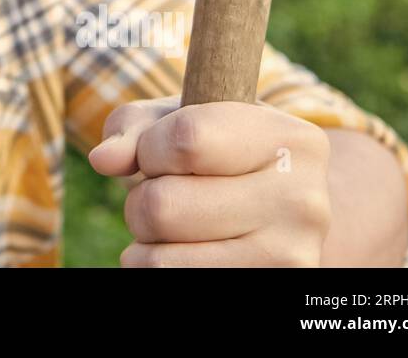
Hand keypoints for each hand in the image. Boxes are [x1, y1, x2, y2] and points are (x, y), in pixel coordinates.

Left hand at [87, 95, 331, 266]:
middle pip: (164, 205)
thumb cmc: (214, 150)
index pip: (185, 140)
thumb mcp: (177, 119)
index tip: (158, 150)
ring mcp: (290, 257)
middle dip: (141, 197)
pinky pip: (174, 282)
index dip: (150, 147)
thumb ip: (133, 128)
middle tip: (163, 192)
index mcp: (290, 139)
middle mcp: (303, 201)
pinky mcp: (271, 289)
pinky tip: (180, 251)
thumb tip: (104, 160)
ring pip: (162, 256)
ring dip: (147, 238)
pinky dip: (157, 266)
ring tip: (173, 223)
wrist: (277, 207)